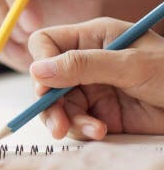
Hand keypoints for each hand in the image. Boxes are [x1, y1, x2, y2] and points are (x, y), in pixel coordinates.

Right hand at [28, 17, 163, 138]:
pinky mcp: (100, 114)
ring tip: (92, 130)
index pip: (47, 44)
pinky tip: (102, 131)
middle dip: (50, 103)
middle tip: (58, 124)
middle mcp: (87, 62)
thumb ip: (84, 65)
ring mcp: (92, 89)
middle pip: (47, 80)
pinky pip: (75, 123)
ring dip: (68, 121)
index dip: (41, 63)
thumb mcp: (132, 65)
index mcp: (94, 37)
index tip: (45, 87)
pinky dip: (83, 130)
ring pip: (58, 105)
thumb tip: (37, 70)